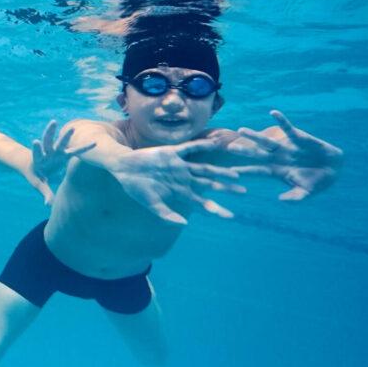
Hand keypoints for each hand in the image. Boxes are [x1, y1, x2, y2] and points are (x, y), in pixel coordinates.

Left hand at [24, 120, 94, 204]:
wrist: (35, 165)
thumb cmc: (35, 175)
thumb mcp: (38, 183)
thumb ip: (44, 192)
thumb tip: (48, 205)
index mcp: (38, 159)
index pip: (37, 152)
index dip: (36, 147)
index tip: (35, 141)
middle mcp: (47, 153)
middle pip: (48, 141)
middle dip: (50, 133)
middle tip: (53, 123)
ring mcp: (56, 152)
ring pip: (60, 142)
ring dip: (66, 135)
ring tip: (72, 128)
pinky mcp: (64, 154)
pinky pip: (75, 151)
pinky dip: (84, 148)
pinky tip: (95, 143)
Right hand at [111, 137, 245, 225]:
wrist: (123, 167)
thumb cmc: (135, 188)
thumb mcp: (151, 204)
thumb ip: (166, 214)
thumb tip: (185, 223)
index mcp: (179, 192)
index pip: (202, 202)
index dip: (216, 209)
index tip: (230, 216)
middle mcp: (183, 178)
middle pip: (208, 184)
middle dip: (226, 188)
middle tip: (244, 192)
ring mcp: (179, 165)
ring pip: (204, 168)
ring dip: (220, 171)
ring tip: (236, 173)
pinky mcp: (172, 153)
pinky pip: (190, 148)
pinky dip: (202, 145)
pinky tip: (215, 143)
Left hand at [228, 110, 342, 200]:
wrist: (334, 169)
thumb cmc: (317, 182)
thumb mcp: (306, 192)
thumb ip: (295, 197)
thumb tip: (281, 200)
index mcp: (276, 170)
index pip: (257, 171)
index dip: (246, 171)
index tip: (231, 171)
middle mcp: (277, 158)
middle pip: (257, 154)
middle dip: (244, 151)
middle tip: (229, 148)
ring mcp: (286, 147)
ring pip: (267, 141)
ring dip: (255, 136)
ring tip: (241, 130)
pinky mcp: (298, 138)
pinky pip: (288, 128)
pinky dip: (281, 120)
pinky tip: (273, 112)